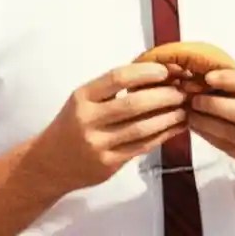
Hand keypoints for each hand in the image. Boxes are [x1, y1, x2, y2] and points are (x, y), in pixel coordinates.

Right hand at [34, 63, 188, 191]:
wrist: (49, 163)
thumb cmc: (74, 124)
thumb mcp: (85, 99)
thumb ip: (114, 87)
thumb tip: (157, 70)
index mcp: (82, 97)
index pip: (118, 77)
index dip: (146, 72)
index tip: (167, 70)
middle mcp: (87, 120)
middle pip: (134, 104)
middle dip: (164, 95)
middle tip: (183, 90)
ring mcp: (97, 144)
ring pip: (141, 128)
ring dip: (169, 117)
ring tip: (185, 108)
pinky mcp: (107, 164)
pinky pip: (141, 147)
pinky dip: (163, 135)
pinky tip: (176, 127)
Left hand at [188, 70, 234, 186]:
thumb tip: (214, 80)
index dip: (230, 80)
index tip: (208, 76)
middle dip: (213, 103)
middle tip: (194, 98)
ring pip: (231, 132)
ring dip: (206, 122)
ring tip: (191, 113)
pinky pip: (228, 148)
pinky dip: (210, 137)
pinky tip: (199, 128)